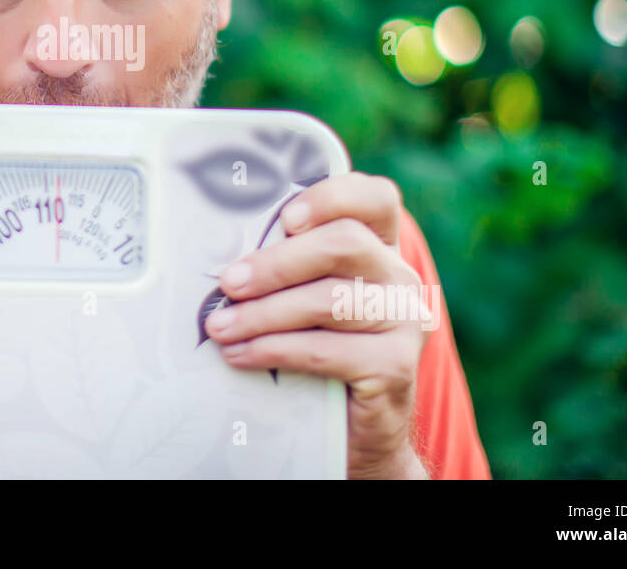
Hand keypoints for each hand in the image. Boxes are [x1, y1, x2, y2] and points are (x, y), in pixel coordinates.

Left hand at [202, 172, 431, 478]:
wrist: (358, 429)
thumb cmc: (320, 350)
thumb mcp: (307, 300)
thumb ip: (288, 268)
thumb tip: (221, 251)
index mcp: (381, 249)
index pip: (375, 198)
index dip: (333, 197)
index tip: (286, 217)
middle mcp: (401, 279)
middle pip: (344, 243)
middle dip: (277, 262)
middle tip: (229, 283)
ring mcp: (405, 322)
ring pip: (328, 299)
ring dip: (263, 313)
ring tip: (221, 326)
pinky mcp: (395, 367)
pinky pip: (324, 350)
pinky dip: (273, 350)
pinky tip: (240, 355)